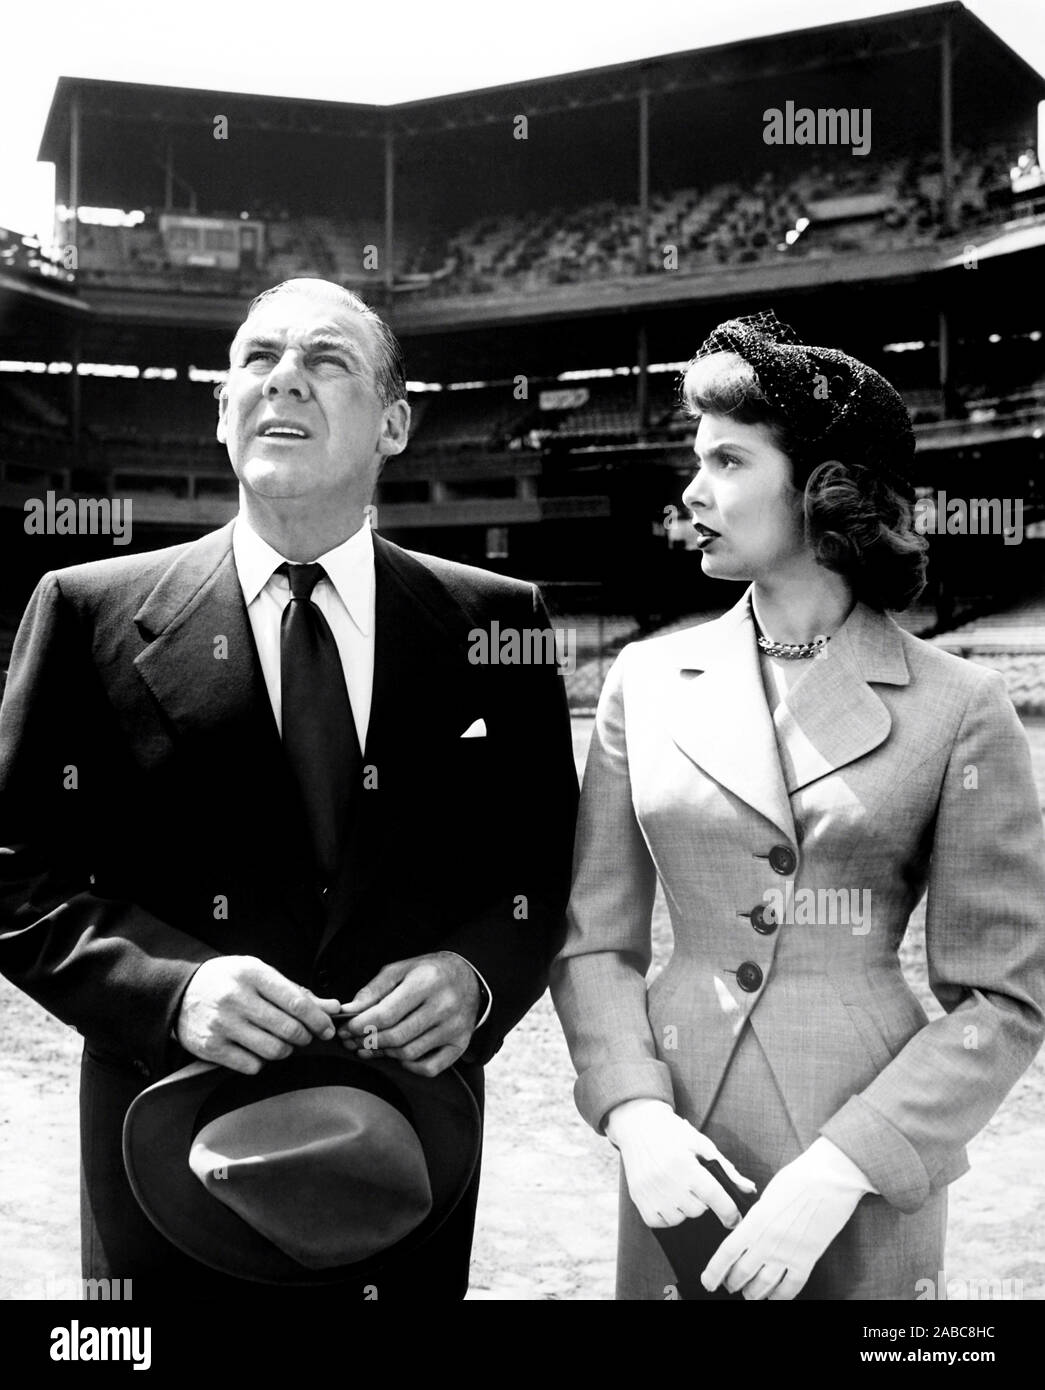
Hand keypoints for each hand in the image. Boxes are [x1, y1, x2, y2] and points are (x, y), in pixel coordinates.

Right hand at [175, 955, 339, 1073]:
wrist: (180, 993)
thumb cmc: (229, 981)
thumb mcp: (260, 974)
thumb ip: (296, 991)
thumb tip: (333, 1007)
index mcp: (252, 973)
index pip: (296, 1001)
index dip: (318, 1019)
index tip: (329, 1030)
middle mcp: (236, 998)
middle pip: (288, 1029)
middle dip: (304, 1037)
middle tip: (304, 1036)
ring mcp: (222, 1024)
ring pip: (273, 1050)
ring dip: (285, 1050)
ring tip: (281, 1042)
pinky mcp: (211, 1048)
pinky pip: (251, 1066)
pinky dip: (261, 1062)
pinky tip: (256, 1049)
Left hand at [335, 951, 480, 1076]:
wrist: (468, 977)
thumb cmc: (429, 972)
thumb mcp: (401, 970)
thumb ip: (373, 990)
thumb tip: (349, 1010)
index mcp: (426, 982)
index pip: (386, 1013)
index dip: (361, 1025)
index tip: (346, 1029)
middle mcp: (444, 1005)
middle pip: (396, 1036)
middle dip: (368, 1041)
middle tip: (353, 1041)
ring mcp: (454, 1028)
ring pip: (409, 1053)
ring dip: (384, 1053)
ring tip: (371, 1046)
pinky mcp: (460, 1044)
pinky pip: (431, 1068)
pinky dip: (410, 1067)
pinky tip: (398, 1057)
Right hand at [606, 1098, 756, 1229]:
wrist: (637, 1124)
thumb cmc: (674, 1133)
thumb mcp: (701, 1143)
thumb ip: (726, 1168)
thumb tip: (749, 1189)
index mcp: (684, 1164)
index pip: (713, 1196)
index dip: (729, 1211)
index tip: (735, 1219)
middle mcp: (665, 1180)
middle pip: (698, 1210)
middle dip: (703, 1200)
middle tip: (695, 1182)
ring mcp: (649, 1191)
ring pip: (680, 1219)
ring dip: (685, 1209)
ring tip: (680, 1188)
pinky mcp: (638, 1198)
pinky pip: (659, 1223)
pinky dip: (668, 1216)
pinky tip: (668, 1198)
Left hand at [701, 1138, 870, 1299]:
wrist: (830, 1179)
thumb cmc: (799, 1179)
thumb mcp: (768, 1195)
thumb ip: (756, 1216)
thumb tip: (748, 1230)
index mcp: (755, 1220)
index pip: (727, 1253)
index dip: (715, 1271)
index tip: (708, 1281)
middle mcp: (768, 1240)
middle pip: (743, 1272)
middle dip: (733, 1282)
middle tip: (729, 1285)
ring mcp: (789, 1252)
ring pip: (764, 1284)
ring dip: (753, 1293)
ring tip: (749, 1295)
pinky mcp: (808, 1259)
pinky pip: (791, 1287)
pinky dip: (780, 1297)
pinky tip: (774, 1297)